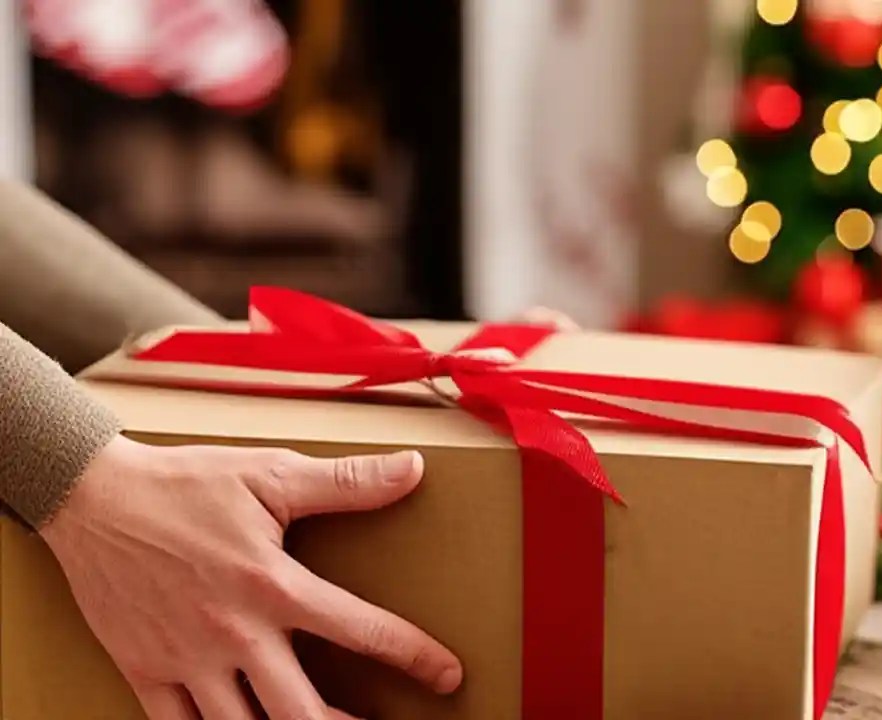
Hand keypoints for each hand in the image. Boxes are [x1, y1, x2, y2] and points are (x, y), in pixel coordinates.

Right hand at [40, 436, 460, 719]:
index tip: (448, 675)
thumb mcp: (272, 474)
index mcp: (273, 585)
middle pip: (301, 713)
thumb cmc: (187, 484)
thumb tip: (414, 470)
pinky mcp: (145, 673)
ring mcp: (187, 660)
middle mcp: (234, 633)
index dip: (413, 656)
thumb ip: (347, 483)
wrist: (92, 497)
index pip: (361, 631)